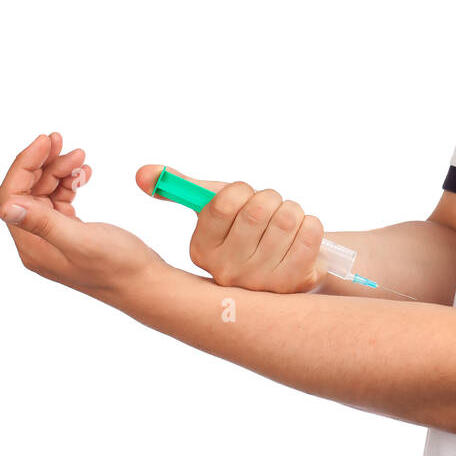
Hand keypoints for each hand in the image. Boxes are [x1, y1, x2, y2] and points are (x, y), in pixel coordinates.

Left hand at [0, 133, 166, 298]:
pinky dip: (70, 183)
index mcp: (33, 246)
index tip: (47, 141)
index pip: (13, 196)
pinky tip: (84, 175)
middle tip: (64, 141)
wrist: (146, 284)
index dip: (26, 165)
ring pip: (44, 194)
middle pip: (27, 192)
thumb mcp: (81, 241)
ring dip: (59, 171)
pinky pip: (60, 201)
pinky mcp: (71, 235)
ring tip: (81, 157)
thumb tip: (6, 208)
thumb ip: (44, 223)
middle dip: (44, 164)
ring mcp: (54, 239)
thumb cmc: (119, 266)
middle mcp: (38, 243)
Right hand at [136, 165, 327, 293]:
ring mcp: (258, 282)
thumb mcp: (216, 206)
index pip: (224, 201)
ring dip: (293, 212)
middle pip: (258, 208)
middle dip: (271, 199)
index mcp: (201, 250)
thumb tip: (144, 172)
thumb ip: (182, 187)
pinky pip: (310, 231)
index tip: (244, 199)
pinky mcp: (293, 283)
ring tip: (286, 227)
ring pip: (286, 217)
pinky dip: (310, 224)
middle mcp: (224, 271)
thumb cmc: (250, 230)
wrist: (292, 262)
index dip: (242, 191)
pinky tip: (302, 238)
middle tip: (270, 212)